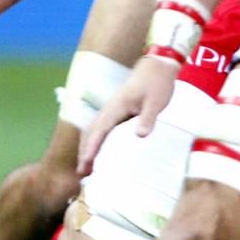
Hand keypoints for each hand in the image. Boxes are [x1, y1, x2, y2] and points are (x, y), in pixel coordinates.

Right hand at [78, 54, 181, 175]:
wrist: (157, 66)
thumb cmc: (157, 83)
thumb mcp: (156, 102)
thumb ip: (147, 119)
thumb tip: (140, 136)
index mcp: (116, 107)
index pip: (99, 129)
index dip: (91, 147)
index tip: (86, 162)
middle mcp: (110, 109)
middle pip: (91, 132)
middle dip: (84, 152)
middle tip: (82, 173)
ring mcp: (112, 109)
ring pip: (93, 130)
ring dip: (87, 147)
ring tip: (86, 167)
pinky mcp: (117, 111)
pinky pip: (101, 128)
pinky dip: (95, 141)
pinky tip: (100, 151)